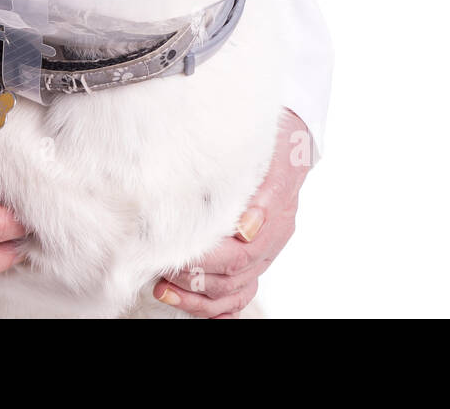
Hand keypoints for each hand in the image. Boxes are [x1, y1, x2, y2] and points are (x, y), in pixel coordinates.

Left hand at [153, 108, 313, 317]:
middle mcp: (269, 242)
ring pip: (233, 291)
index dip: (207, 260)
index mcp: (276, 219)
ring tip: (163, 289)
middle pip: (233, 277)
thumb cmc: (277, 147)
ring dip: (197, 298)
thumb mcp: (275, 159)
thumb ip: (264, 195)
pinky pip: (238, 294)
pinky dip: (217, 308)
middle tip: (160, 268)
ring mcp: (262, 253)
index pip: (241, 253)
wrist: (289, 143)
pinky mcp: (251, 258)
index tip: (175, 254)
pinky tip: (190, 305)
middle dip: (194, 279)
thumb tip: (247, 229)